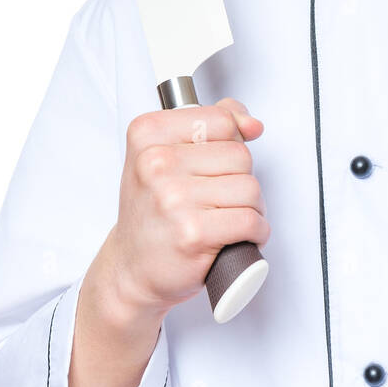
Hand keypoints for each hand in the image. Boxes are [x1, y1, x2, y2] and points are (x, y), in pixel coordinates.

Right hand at [97, 97, 270, 325]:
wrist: (132, 267)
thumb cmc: (155, 210)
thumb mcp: (168, 153)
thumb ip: (213, 124)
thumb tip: (251, 124)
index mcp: (148, 134)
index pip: (222, 119)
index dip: (231, 141)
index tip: (215, 162)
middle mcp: (156, 163)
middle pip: (241, 154)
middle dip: (240, 178)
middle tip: (217, 197)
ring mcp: (173, 199)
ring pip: (250, 187)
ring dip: (251, 207)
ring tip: (225, 217)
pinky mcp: (193, 233)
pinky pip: (251, 220)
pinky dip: (256, 231)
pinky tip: (237, 236)